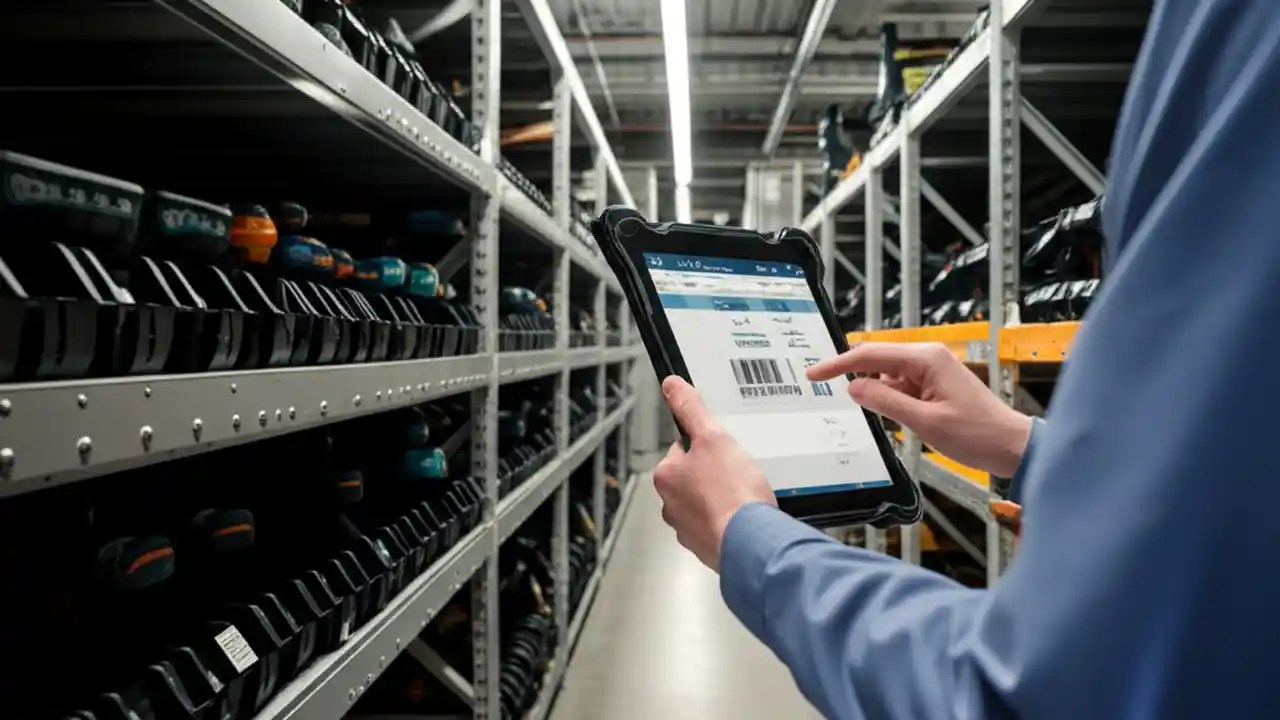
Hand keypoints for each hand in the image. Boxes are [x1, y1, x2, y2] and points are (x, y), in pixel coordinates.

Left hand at [654, 376, 775, 569]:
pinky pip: (719, 528)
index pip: (680, 450)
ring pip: (705, 505)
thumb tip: (671, 386)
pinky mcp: (708, 548)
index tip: (722, 449)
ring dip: (722, 500)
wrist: (752, 542)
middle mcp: (671, 506)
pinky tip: (746, 517)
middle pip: (693, 479)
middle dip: (713, 474)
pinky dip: (731, 522)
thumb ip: (691, 410)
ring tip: (744, 495)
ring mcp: (689, 530)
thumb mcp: (713, 437)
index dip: (704, 445)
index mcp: (666, 477)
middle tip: (737, 471)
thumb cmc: (731, 492)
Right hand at [806, 342, 1032, 476]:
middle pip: (877, 358)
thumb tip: (853, 387)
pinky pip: (901, 384)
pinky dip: (887, 396)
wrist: (1011, 446)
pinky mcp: (935, 384)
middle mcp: (928, 357)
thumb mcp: (925, 422)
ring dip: (871, 387)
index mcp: (926, 359)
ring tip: (859, 408)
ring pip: (887, 373)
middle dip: (850, 371)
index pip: (870, 355)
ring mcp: (932, 370)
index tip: (812, 374)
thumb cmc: (976, 435)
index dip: (838, 364)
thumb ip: (886, 402)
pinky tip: (883, 412)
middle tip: (821, 385)